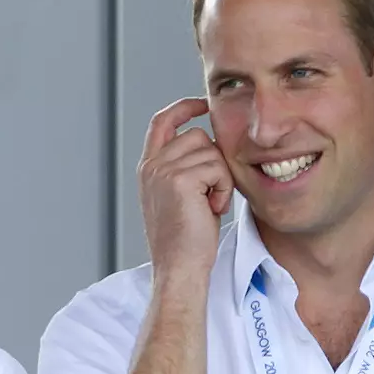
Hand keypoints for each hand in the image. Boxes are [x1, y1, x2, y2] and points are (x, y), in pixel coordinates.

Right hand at [138, 97, 233, 283]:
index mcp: (149, 168)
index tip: (202, 105)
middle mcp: (152, 166)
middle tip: (212, 195)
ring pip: (211, 151)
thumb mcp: (182, 196)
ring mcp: (163, 171)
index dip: (183, 108)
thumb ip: (185, 167)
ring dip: (222, 179)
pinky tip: (213, 209)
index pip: (162, 121)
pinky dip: (224, 189)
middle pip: (197, 135)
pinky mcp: (179, 180)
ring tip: (211, 205)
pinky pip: (218, 168)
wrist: (180, 268)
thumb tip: (208, 142)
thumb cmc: (188, 240)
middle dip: (215, 162)